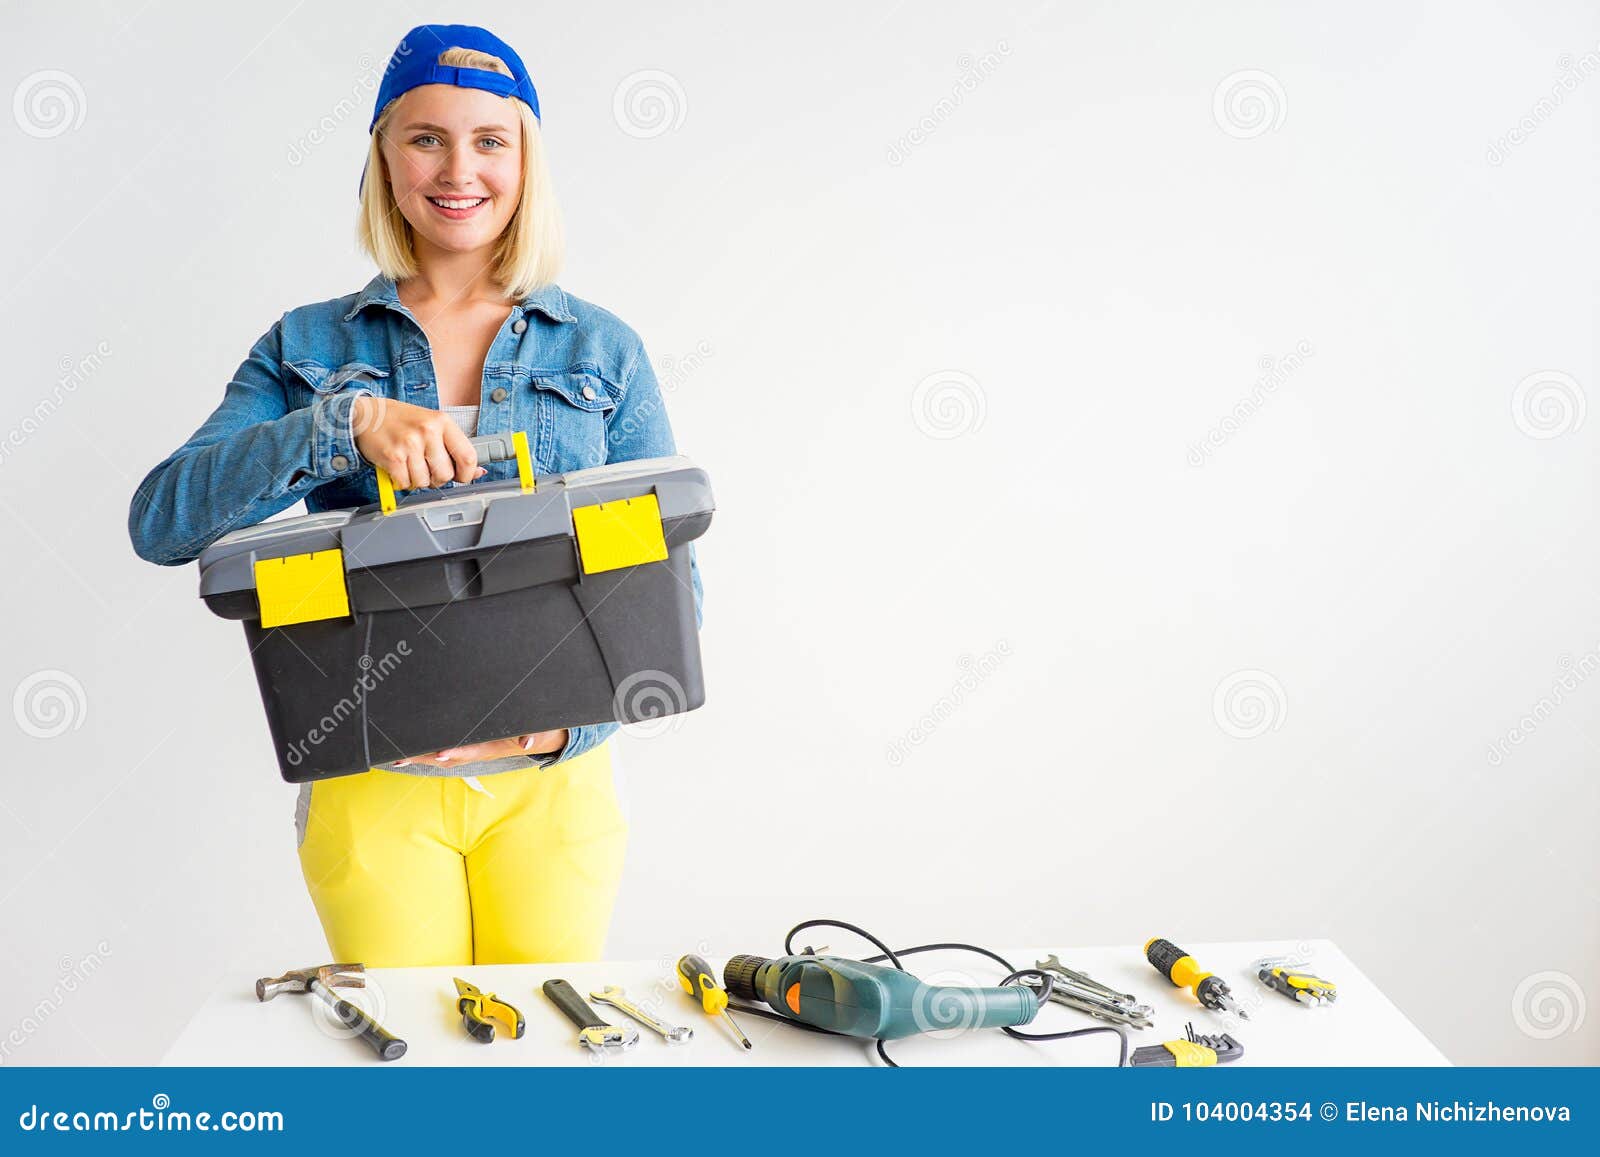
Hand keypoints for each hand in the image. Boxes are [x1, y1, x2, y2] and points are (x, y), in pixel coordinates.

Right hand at [351, 396, 486, 490]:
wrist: (368, 415)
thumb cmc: (402, 421)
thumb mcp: (432, 425)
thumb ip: (454, 447)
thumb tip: (477, 472)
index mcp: (442, 421)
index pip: (468, 456)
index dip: (467, 474)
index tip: (461, 477)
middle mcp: (427, 431)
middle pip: (446, 474)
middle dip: (437, 478)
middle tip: (427, 468)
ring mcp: (409, 443)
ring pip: (425, 482)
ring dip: (418, 480)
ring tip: (411, 465)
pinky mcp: (393, 456)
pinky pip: (406, 483)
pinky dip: (403, 482)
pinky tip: (399, 469)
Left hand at [393, 729, 567, 767]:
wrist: (541, 738)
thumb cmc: (538, 730)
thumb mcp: (541, 731)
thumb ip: (534, 735)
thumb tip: (525, 742)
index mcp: (492, 747)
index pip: (469, 750)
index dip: (452, 751)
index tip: (436, 752)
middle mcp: (478, 752)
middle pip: (446, 757)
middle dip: (423, 758)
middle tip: (398, 757)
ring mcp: (472, 751)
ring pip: (442, 757)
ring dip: (420, 758)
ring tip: (395, 757)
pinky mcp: (469, 747)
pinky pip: (445, 751)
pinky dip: (427, 752)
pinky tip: (412, 749)